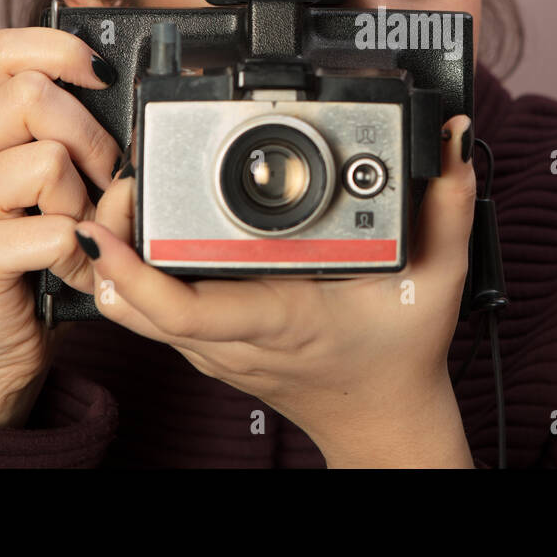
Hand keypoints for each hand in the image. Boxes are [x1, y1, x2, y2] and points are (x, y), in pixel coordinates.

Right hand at [0, 27, 125, 427]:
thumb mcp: (64, 190)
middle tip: (103, 186)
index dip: (60, 49)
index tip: (104, 79)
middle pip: (33, 95)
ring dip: (87, 202)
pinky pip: (54, 230)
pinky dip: (82, 254)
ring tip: (84, 233)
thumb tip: (139, 117)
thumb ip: (84, 145)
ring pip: (48, 160)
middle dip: (93, 140)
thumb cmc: (37, 261)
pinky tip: (75, 270)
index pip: (3, 50)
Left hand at [74, 114, 477, 466]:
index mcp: (282, 319)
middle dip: (110, 247)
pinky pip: (152, 318)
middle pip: (140, 306)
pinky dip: (128, 280)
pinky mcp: (211, 349)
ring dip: (112, 264)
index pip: (191, 308)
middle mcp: (238, 339)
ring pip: (136, 316)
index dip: (136, 273)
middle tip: (115, 184)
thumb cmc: (403, 355)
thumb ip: (448, 202)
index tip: (104, 229)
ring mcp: (218, 350)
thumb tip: (452, 137)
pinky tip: (128, 236)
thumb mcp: (440, 278)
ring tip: (116, 200)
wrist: (383, 419)